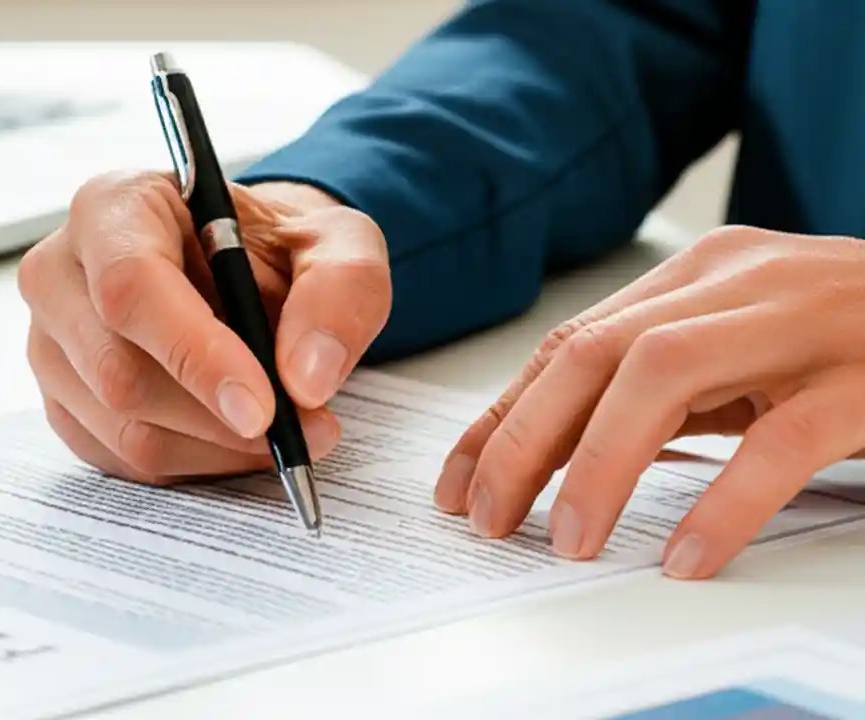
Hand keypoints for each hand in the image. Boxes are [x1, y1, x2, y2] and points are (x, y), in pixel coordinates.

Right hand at [19, 172, 390, 483]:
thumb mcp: (338, 243)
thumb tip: (307, 377)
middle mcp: (62, 274)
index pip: (131, 286)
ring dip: (219, 448)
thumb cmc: (279, 247)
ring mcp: (54, 345)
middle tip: (306, 428)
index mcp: (114, 207)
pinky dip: (197, 463)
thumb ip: (340, 291)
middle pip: (119, 372)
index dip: (194, 354)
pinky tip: (240, 439)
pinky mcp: (64, 403)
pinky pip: (124, 460)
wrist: (248, 270)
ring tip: (290, 432)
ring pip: (124, 428)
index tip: (262, 407)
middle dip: (220, 418)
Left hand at [434, 225, 864, 578]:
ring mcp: (807, 321)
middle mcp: (741, 280)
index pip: (571, 344)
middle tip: (487, 516)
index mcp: (701, 273)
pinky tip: (684, 554)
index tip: (458, 480)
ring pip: (662, 375)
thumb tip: (557, 450)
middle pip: (594, 353)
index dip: (502, 416)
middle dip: (523, 440)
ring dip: (596, 463)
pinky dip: (721, 501)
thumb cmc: (851, 341)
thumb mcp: (744, 350)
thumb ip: (665, 385)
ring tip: (566, 539)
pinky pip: (779, 440)